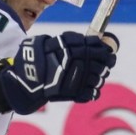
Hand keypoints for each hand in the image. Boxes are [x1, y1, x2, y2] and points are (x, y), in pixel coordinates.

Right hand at [0, 32, 118, 114]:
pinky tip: (88, 88)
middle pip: (103, 65)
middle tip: (103, 64)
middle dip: (105, 64)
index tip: (107, 53)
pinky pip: (93, 93)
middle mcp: (81, 64)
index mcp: (77, 50)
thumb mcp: (54, 41)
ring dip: (98, 78)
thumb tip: (95, 40)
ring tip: (93, 77)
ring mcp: (80, 80)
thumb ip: (74, 40)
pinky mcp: (77, 94)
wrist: (28, 79)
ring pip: (99, 79)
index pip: (101, 50)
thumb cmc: (39, 57)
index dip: (106, 52)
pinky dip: (92, 91)